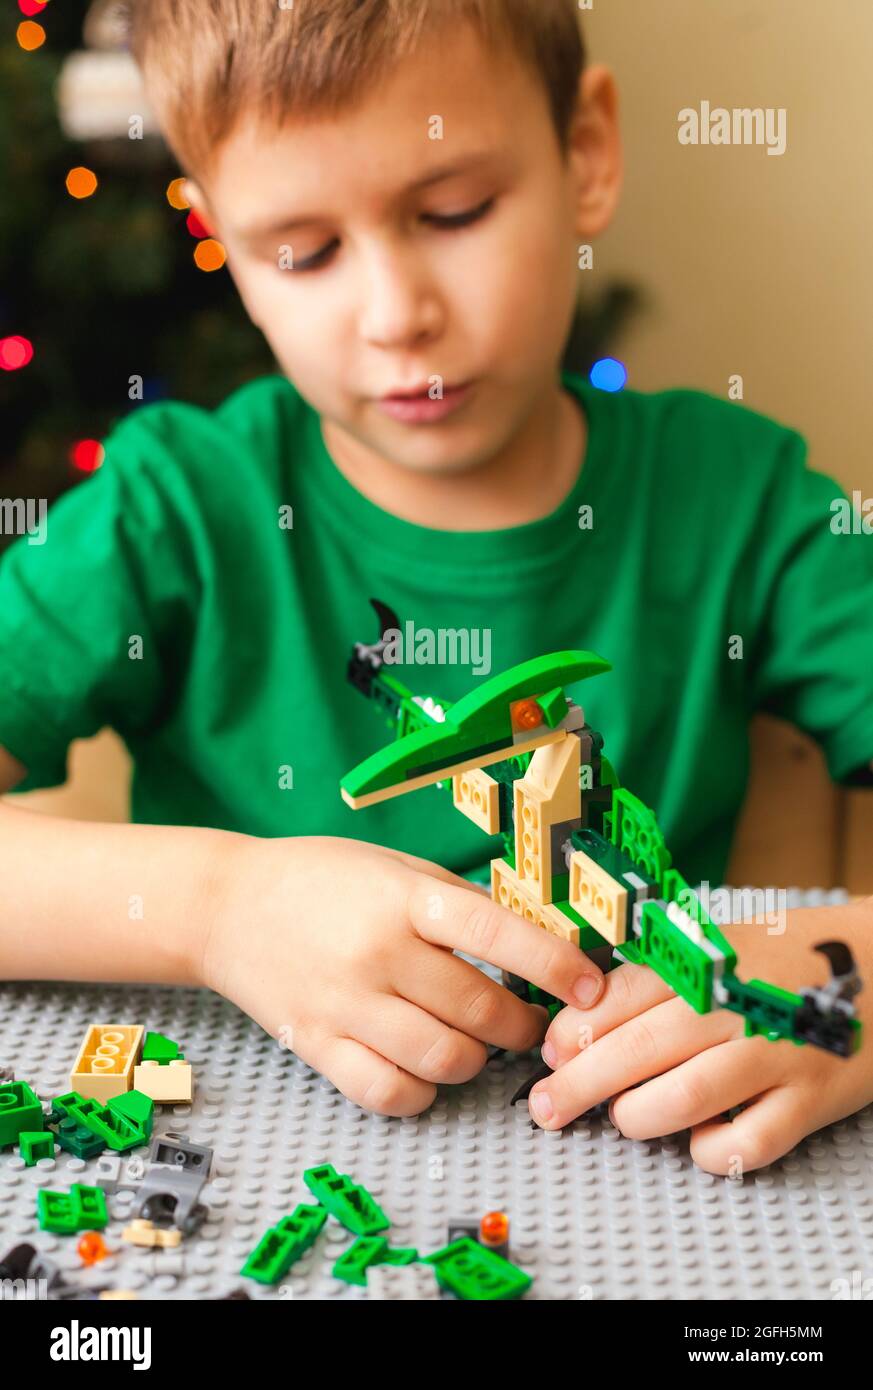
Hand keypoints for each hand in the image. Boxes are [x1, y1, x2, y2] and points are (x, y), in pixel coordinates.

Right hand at [200, 835, 604, 1115]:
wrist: (228, 906)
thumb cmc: (321, 880)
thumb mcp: (394, 869)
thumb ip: (456, 904)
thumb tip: (535, 944)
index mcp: (403, 899)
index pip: (494, 933)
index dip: (552, 964)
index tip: (590, 986)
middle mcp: (378, 953)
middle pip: (479, 1010)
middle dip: (522, 1026)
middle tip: (531, 1024)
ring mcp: (345, 1005)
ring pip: (444, 1060)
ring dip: (476, 1059)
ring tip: (476, 1043)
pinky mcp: (318, 1046)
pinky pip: (390, 1093)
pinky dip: (422, 1091)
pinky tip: (425, 1067)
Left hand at [528, 897, 872, 1175]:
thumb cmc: (782, 962)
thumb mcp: (717, 949)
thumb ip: (655, 981)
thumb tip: (576, 1025)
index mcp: (706, 962)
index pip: (621, 995)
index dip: (574, 1030)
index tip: (547, 1056)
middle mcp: (736, 1004)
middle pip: (640, 1047)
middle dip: (580, 1083)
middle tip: (546, 1108)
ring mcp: (776, 1052)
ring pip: (686, 1096)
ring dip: (638, 1116)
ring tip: (624, 1119)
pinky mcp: (812, 1099)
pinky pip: (750, 1142)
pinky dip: (711, 1150)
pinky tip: (698, 1141)